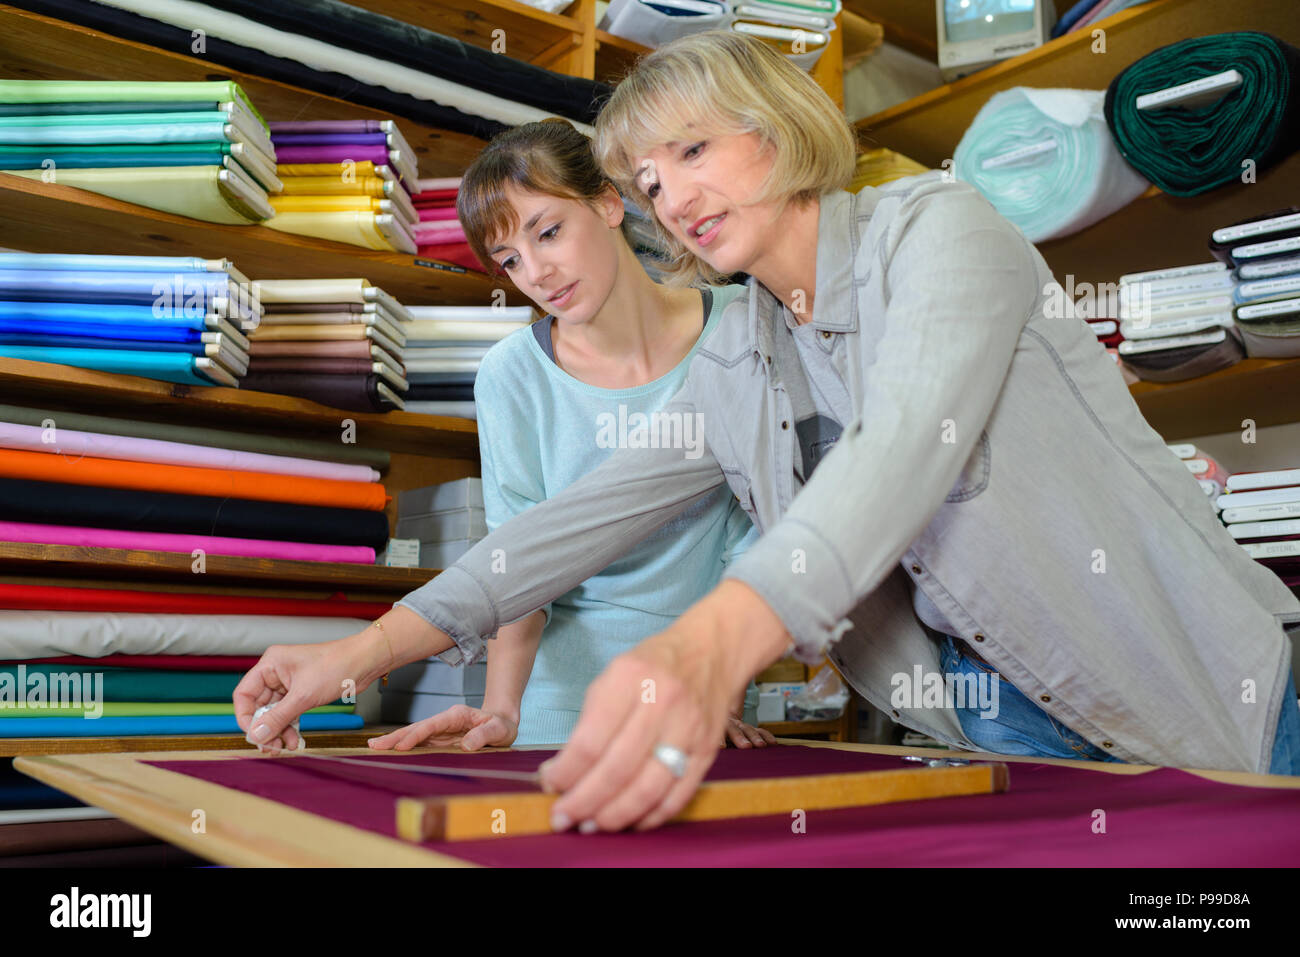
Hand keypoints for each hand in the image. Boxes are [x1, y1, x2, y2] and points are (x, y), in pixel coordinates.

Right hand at [234, 635, 375, 752]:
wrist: (366, 662)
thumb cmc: (337, 666)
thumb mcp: (304, 696)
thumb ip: (278, 717)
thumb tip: (256, 735)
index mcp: (270, 664)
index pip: (244, 694)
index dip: (245, 717)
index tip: (253, 736)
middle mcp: (276, 672)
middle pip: (258, 706)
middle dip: (265, 728)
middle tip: (271, 747)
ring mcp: (289, 683)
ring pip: (274, 712)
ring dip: (278, 730)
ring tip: (286, 746)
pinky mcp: (302, 692)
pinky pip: (288, 713)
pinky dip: (290, 726)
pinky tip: (294, 740)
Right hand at [368, 705, 518, 750]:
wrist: (502, 723)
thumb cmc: (501, 725)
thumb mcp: (499, 730)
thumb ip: (484, 735)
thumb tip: (466, 746)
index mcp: (456, 715)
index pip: (432, 725)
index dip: (416, 735)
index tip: (402, 746)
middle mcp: (444, 721)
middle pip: (417, 728)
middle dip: (396, 737)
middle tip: (374, 745)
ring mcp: (440, 731)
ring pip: (415, 735)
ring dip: (395, 742)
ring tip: (374, 747)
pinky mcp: (440, 740)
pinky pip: (420, 744)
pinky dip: (405, 748)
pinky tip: (392, 752)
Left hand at [537, 580, 789, 832]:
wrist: (711, 650)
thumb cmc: (652, 665)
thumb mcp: (612, 676)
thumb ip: (590, 721)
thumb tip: (563, 773)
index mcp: (629, 679)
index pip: (591, 740)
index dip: (566, 772)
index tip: (549, 786)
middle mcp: (661, 704)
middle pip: (617, 769)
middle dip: (584, 801)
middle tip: (563, 818)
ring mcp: (688, 729)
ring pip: (648, 788)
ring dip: (616, 815)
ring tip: (593, 825)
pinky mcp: (707, 750)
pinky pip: (678, 794)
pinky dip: (652, 816)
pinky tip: (630, 821)